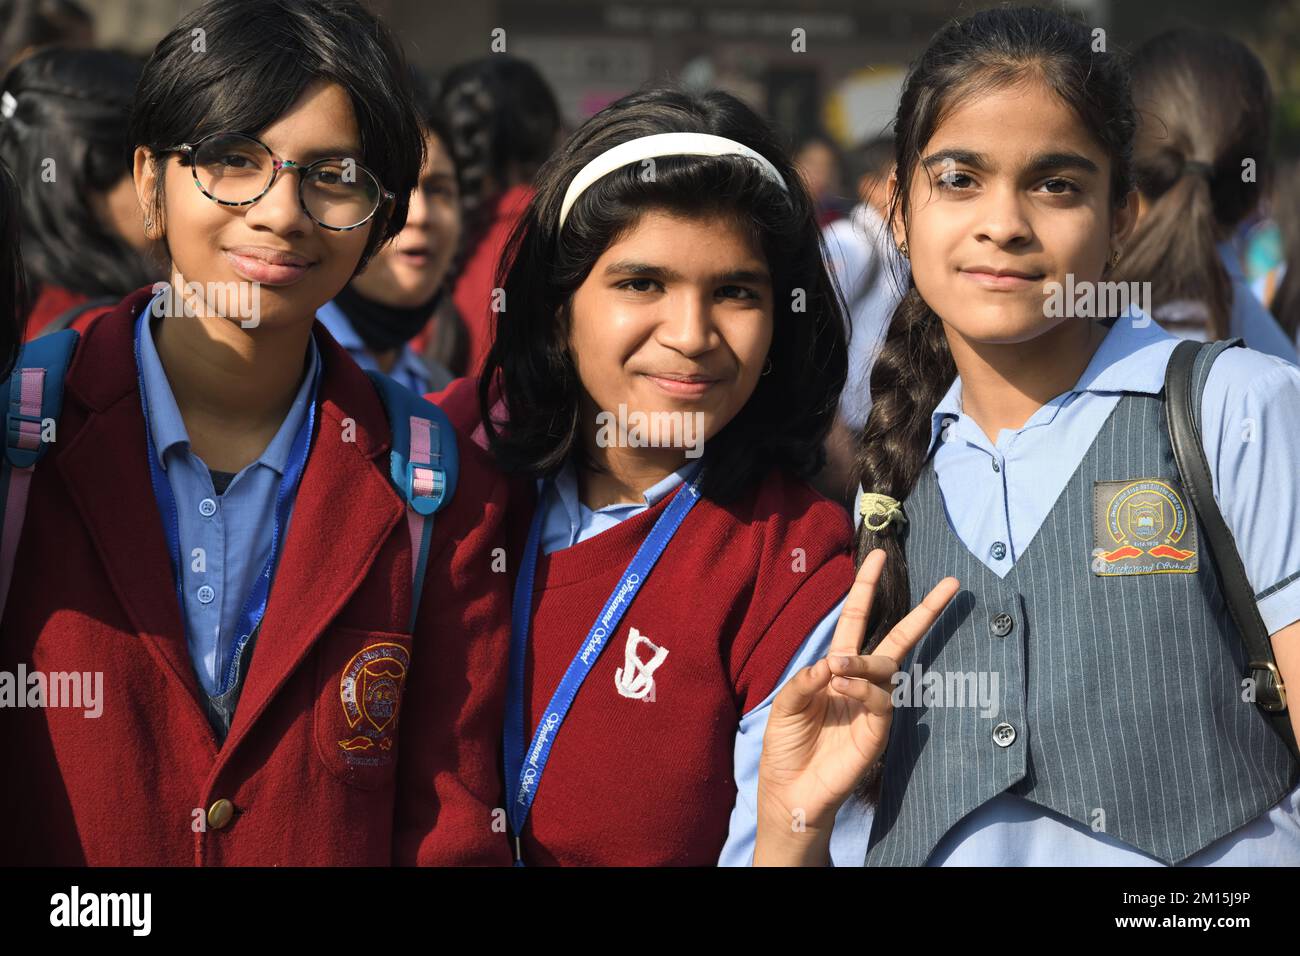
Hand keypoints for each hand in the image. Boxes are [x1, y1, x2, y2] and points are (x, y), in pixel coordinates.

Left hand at [753, 548, 958, 864]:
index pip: (856, 620)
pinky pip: (879, 699)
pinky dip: (861, 689)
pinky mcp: (878, 730)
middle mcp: (860, 682)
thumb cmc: (786, 747)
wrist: (790, 791)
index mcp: (835, 668)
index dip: (865, 589)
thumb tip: (835, 661)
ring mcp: (873, 705)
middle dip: (924, 611)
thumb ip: (805, 679)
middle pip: (897, 638)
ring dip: (862, 663)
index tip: (877, 556)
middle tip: (950, 584)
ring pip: (884, 667)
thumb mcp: (785, 705)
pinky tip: (842, 688)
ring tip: (840, 669)